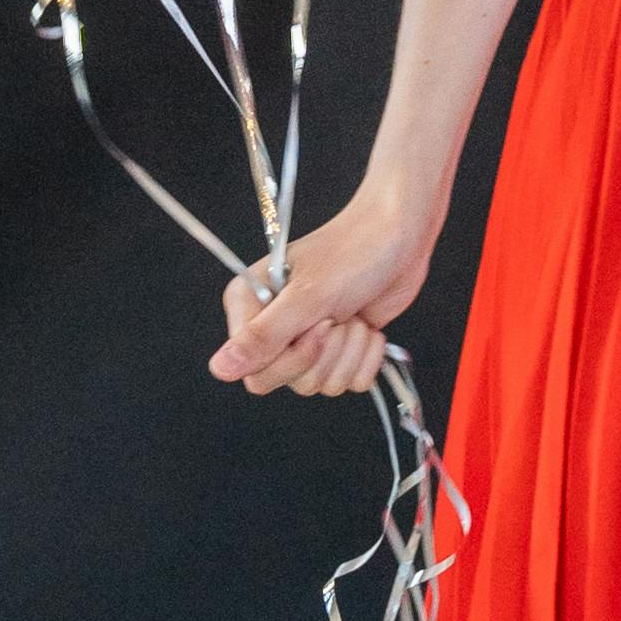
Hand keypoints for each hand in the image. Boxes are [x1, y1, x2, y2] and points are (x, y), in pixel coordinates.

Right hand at [212, 166, 438, 398]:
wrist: (399, 235)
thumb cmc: (353, 251)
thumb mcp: (307, 295)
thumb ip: (264, 336)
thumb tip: (220, 369)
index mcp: (250, 307)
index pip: (254, 371)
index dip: (292, 359)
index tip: (319, 325)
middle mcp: (273, 328)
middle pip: (290, 381)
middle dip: (326, 354)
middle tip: (338, 316)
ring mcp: (308, 341)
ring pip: (322, 384)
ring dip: (350, 352)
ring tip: (354, 316)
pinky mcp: (339, 349)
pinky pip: (351, 382)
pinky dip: (368, 358)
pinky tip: (369, 327)